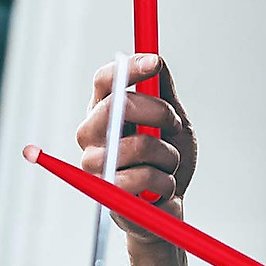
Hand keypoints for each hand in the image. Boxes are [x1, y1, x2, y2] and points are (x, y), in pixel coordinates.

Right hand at [75, 53, 197, 240]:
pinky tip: (161, 188)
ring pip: (140, 144)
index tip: (155, 63)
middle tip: (173, 124)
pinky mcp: (106, 193)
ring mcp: (94, 164)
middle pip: (118, 105)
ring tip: (167, 166)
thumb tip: (158, 59)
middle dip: (159, 111)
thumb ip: (164, 92)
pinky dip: (166, 181)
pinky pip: (146, 177)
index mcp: (104, 113)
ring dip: (169, 155)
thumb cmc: (167, 161)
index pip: (105, 80)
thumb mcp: (173, 123)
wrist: (168, 206)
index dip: (129, 67)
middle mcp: (91, 135)